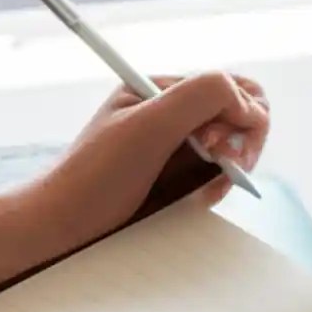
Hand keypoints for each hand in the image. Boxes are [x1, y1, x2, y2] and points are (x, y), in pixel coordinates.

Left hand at [29, 71, 269, 249]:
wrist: (61, 224)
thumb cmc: (95, 177)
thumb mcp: (149, 125)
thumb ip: (201, 97)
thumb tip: (250, 106)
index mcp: (163, 88)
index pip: (234, 87)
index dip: (240, 116)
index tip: (214, 147)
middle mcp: (172, 111)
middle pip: (241, 113)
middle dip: (243, 140)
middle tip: (224, 167)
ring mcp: (177, 144)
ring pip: (234, 146)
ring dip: (232, 167)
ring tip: (210, 189)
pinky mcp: (177, 175)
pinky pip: (220, 173)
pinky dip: (220, 185)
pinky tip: (202, 198)